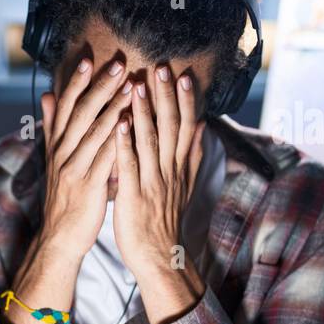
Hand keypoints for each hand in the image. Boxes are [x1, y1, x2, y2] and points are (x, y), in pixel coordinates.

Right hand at [37, 55, 132, 264]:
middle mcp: (62, 152)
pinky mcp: (87, 185)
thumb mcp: (55, 158)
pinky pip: (104, 158)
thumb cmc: (64, 195)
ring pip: (94, 131)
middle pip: (80, 112)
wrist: (59, 236)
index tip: (90, 59)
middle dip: (99, 86)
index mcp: (56, 144)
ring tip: (132, 85)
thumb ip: (53, 126)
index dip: (77, 82)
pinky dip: (118, 139)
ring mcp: (74, 168)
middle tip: (117, 62)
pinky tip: (133, 124)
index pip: (65, 106)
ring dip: (113, 106)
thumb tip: (48, 95)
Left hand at [113, 65, 206, 323]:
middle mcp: (170, 171)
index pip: (186, 126)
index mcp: (181, 167)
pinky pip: (130, 165)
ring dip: (144, 112)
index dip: (185, 100)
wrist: (160, 256)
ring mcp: (153, 182)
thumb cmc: (166, 220)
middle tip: (162, 67)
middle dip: (166, 97)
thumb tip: (203, 126)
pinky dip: (125, 143)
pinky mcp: (134, 195)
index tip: (182, 74)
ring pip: (150, 141)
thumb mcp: (185, 185)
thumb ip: (193, 155)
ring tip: (138, 85)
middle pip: (171, 127)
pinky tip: (119, 123)